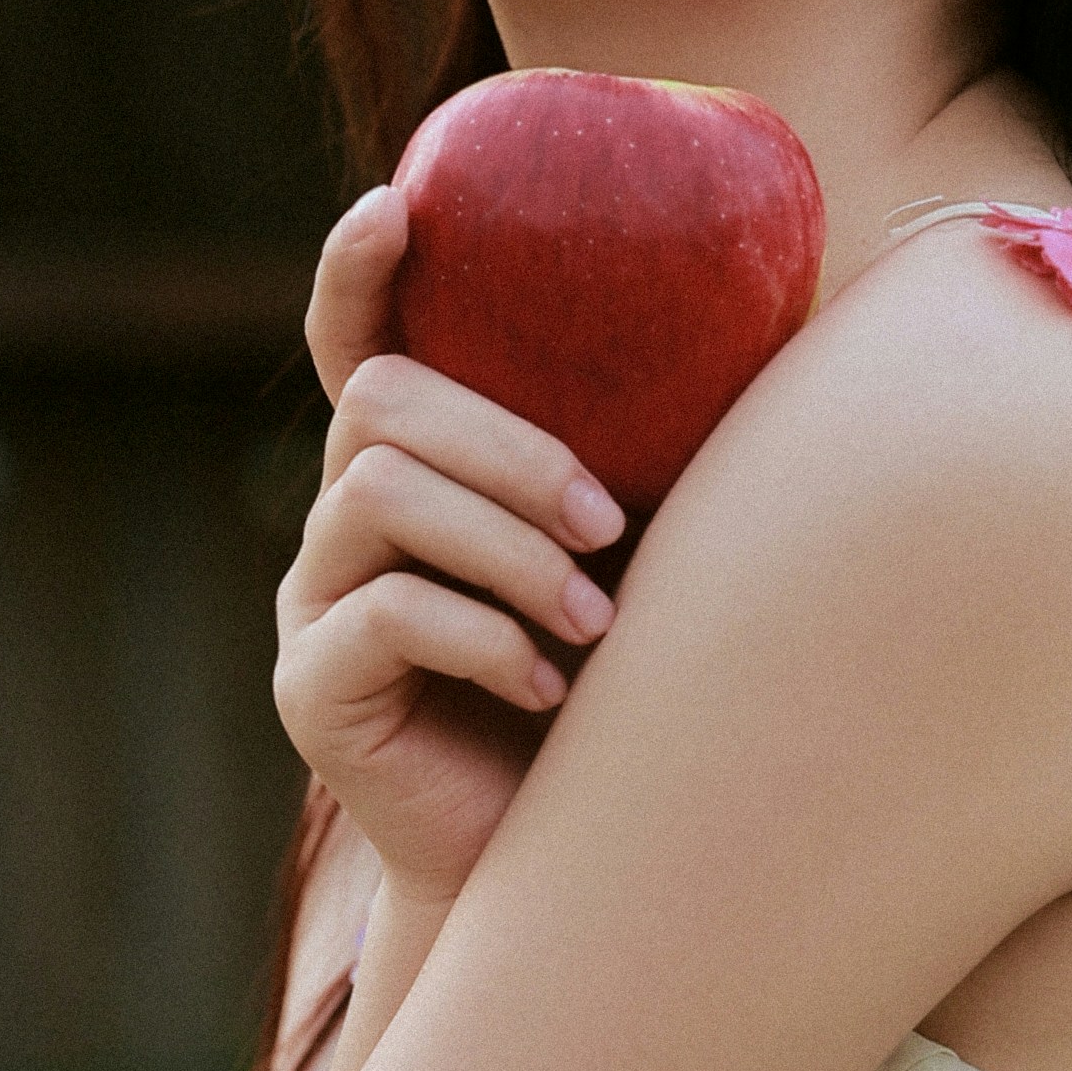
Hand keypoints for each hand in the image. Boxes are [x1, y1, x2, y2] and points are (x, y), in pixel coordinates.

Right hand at [275, 188, 625, 906]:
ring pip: (376, 498)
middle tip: (605, 522)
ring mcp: (314, 603)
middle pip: (380, 404)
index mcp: (416, 467)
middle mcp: (342, 521)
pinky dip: (484, 637)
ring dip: (505, 545)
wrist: (574, 865)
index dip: (355, 268)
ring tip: (593, 621)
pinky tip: (551, 685)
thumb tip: (758, 307)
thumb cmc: (624, 690)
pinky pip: (383, 614)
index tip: (398, 206)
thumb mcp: (646, 546)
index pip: (356, 340)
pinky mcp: (313, 690)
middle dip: (505, 447)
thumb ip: (650, 446)